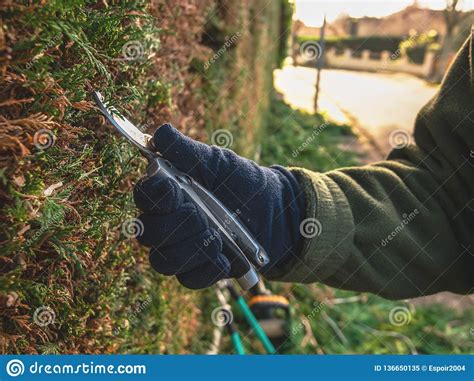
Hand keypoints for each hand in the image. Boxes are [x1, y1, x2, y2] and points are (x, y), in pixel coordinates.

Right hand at [133, 124, 303, 288]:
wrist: (274, 211)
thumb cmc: (241, 181)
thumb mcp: (218, 162)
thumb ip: (188, 151)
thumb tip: (159, 134)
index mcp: (167, 193)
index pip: (143, 197)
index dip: (153, 196)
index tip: (173, 189)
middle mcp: (168, 223)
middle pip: (148, 233)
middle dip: (174, 225)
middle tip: (200, 215)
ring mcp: (181, 249)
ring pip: (164, 261)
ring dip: (191, 249)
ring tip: (217, 237)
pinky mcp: (199, 271)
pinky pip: (189, 279)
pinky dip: (207, 269)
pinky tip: (224, 257)